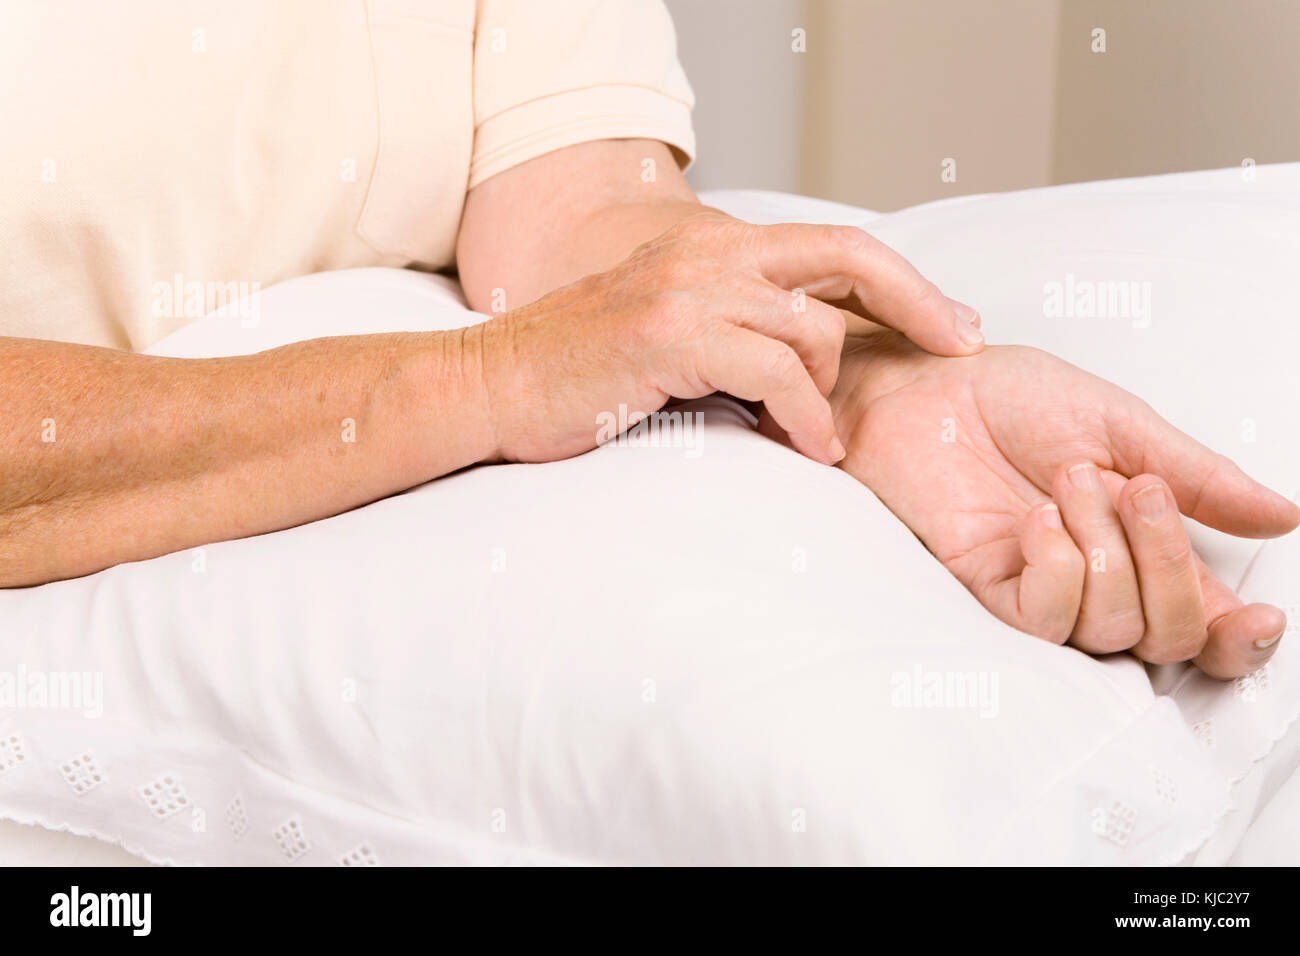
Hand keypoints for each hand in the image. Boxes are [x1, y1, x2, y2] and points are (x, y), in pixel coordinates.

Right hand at [476, 217, 983, 464]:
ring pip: (811, 327)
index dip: (904, 279)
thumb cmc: (581, 378)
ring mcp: (686, 286)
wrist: (491, 387)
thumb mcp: (669, 335)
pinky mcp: (668, 333)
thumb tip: (809, 362)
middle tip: (962, 348)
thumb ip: (735, 329)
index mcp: (710, 245)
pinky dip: (806, 417)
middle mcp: (705, 251)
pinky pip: (774, 371)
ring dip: (832, 392)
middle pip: (847, 257)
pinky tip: (806, 449)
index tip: (953, 323)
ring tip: (816, 438)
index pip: (832, 245)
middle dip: (919, 301)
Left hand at [810, 331, 1299, 677]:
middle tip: (1138, 492)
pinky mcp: (991, 590)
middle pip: (1170, 636)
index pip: (1203, 616)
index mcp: (1142, 538)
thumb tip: (1280, 514)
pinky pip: (1046, 620)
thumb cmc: (1009, 396)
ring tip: (1069, 484)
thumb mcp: (1121, 423)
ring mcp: (1045, 586)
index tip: (1261, 614)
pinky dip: (1057, 569)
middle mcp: (1099, 573)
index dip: (1240, 637)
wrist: (927, 387)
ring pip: (1113, 630)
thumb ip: (1198, 475)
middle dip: (1170, 567)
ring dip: (1106, 551)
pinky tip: (1038, 521)